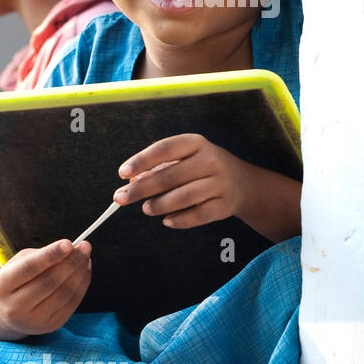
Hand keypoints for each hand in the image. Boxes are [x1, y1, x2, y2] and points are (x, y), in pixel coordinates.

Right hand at [0, 239, 91, 335]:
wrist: (10, 311)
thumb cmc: (17, 279)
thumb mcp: (18, 263)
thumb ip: (41, 256)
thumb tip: (73, 250)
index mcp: (1, 286)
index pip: (29, 268)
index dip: (50, 255)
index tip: (68, 243)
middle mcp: (14, 306)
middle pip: (49, 281)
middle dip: (70, 262)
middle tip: (85, 247)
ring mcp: (32, 320)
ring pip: (64, 293)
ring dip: (79, 273)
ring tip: (85, 258)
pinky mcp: (50, 326)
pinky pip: (71, 303)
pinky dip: (82, 285)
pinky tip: (84, 271)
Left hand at [114, 133, 249, 228]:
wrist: (242, 182)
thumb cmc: (200, 168)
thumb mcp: (182, 159)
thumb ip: (157, 168)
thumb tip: (131, 182)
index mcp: (195, 143)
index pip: (164, 149)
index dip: (141, 161)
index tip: (122, 173)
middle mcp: (210, 160)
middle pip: (170, 176)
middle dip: (141, 189)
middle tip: (121, 198)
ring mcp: (220, 183)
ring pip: (183, 197)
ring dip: (159, 205)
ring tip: (146, 208)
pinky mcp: (225, 205)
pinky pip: (199, 215)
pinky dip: (179, 220)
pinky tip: (166, 220)